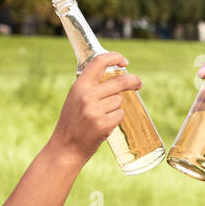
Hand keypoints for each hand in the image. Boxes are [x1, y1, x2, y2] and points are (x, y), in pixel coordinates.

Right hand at [49, 51, 142, 166]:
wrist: (66, 148)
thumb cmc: (72, 122)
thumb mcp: (75, 98)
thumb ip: (90, 87)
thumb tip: (115, 77)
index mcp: (79, 86)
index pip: (99, 62)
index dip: (115, 57)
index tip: (124, 61)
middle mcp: (87, 96)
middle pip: (120, 82)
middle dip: (133, 81)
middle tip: (139, 83)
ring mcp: (95, 110)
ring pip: (119, 100)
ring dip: (115, 107)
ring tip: (101, 117)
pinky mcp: (103, 124)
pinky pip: (120, 115)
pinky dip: (116, 119)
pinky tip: (103, 125)